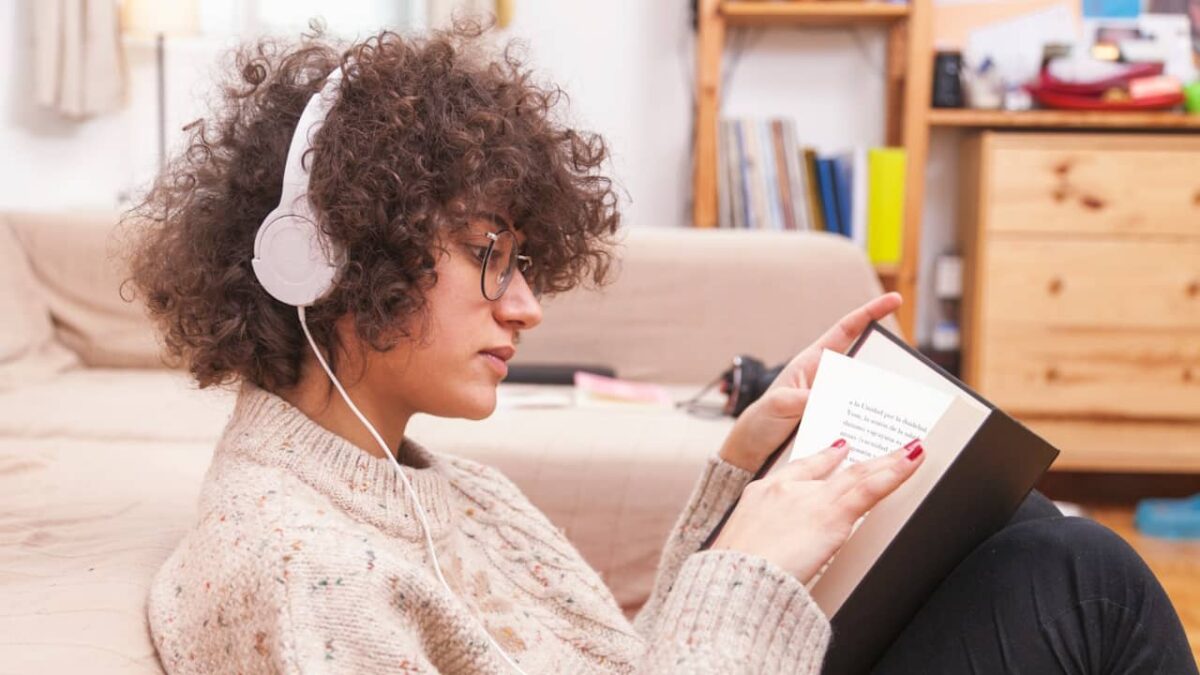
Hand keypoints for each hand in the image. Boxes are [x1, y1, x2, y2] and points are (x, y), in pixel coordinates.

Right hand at [712, 438, 924, 584]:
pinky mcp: (831, 513)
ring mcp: (809, 498)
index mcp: (761, 495)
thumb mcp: (744, 552)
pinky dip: (895, 471)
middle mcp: (785, 488)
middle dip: (859, 458)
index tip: (839, 450)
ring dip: (888, 461)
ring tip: (912, 450)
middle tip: (884, 448)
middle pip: (831, 469)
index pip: (799, 470)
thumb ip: (766, 546)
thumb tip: (777, 559)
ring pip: (857, 475)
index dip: (823, 459)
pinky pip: (870, 487)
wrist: (736, 579)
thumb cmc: (735, 576)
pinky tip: (912, 460)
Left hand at [718, 292, 902, 471]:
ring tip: (900, 407)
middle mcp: (826, 379)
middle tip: (909, 371)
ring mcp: (833, 400)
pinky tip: (883, 431)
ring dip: (881, 399)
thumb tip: (826, 398)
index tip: (894, 300)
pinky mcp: (835, 422)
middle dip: (887, 364)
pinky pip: (857, 417)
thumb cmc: (761, 421)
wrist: (752, 450)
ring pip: (864, 393)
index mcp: (812, 362)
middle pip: (863, 363)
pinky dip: (870, 422)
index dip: (870, 313)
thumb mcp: (777, 405)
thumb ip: (800, 400)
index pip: (846, 330)